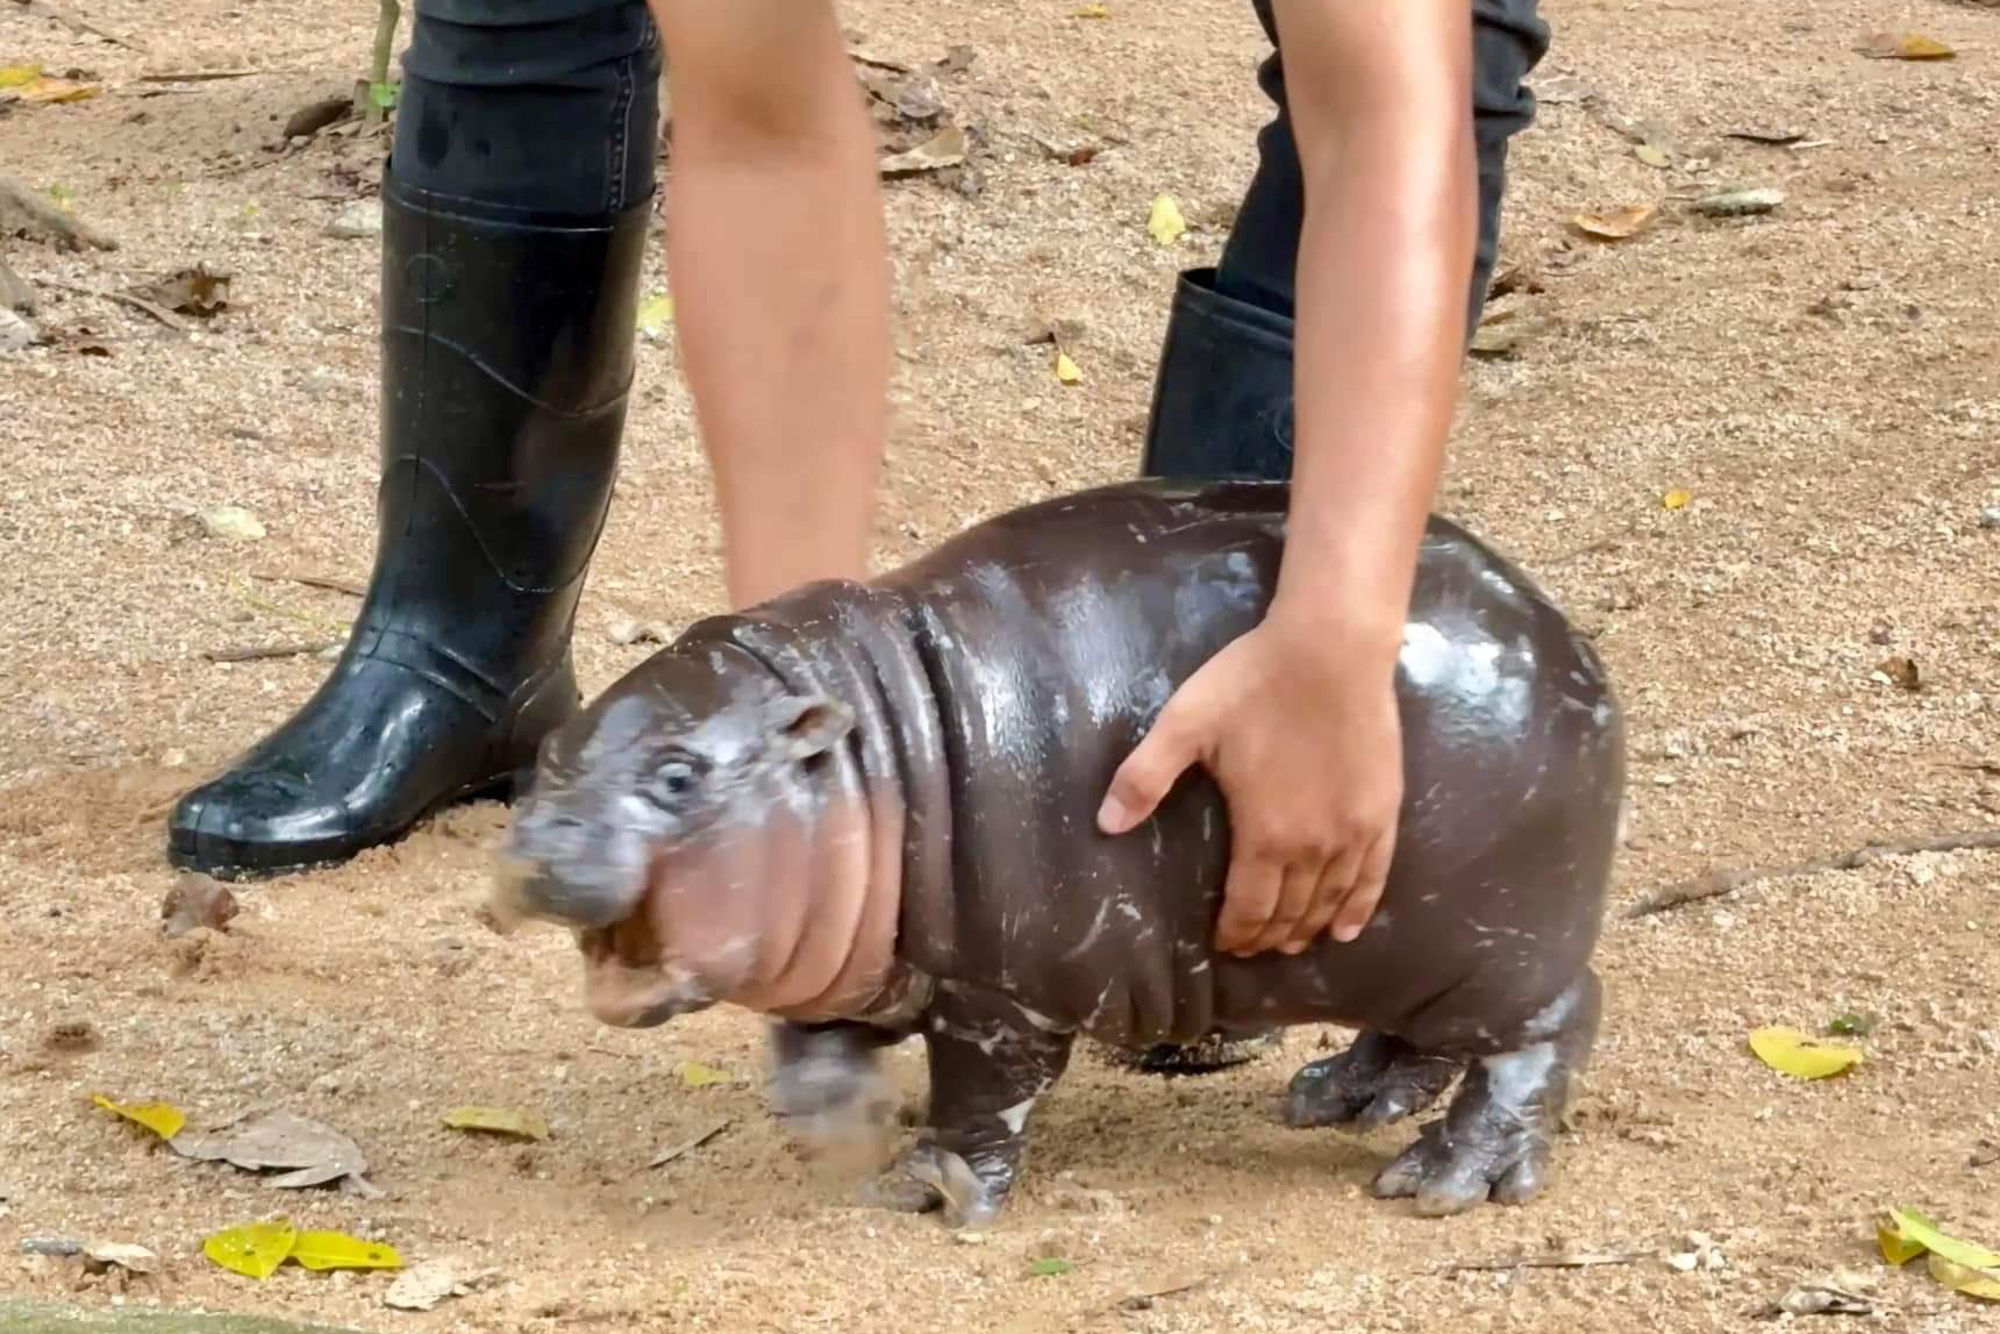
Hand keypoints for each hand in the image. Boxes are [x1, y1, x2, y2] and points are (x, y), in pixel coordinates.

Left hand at [1096, 613, 1403, 954]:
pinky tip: (1348, 928)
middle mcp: (1314, 847)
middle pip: (1290, 912)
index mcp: (1265, 835)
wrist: (1334, 647)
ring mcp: (1354, 832)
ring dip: (1309, 929)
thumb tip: (1104, 825)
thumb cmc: (1255, 682)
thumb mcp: (1186, 725)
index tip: (1224, 944)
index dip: (1236, 933)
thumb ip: (1145, 777)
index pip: (1250, 907)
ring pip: (1331, 901)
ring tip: (1292, 944)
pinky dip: (1359, 908)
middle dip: (1268, 936)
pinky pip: (1374, 876)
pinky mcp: (1383, 811)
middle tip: (1252, 949)